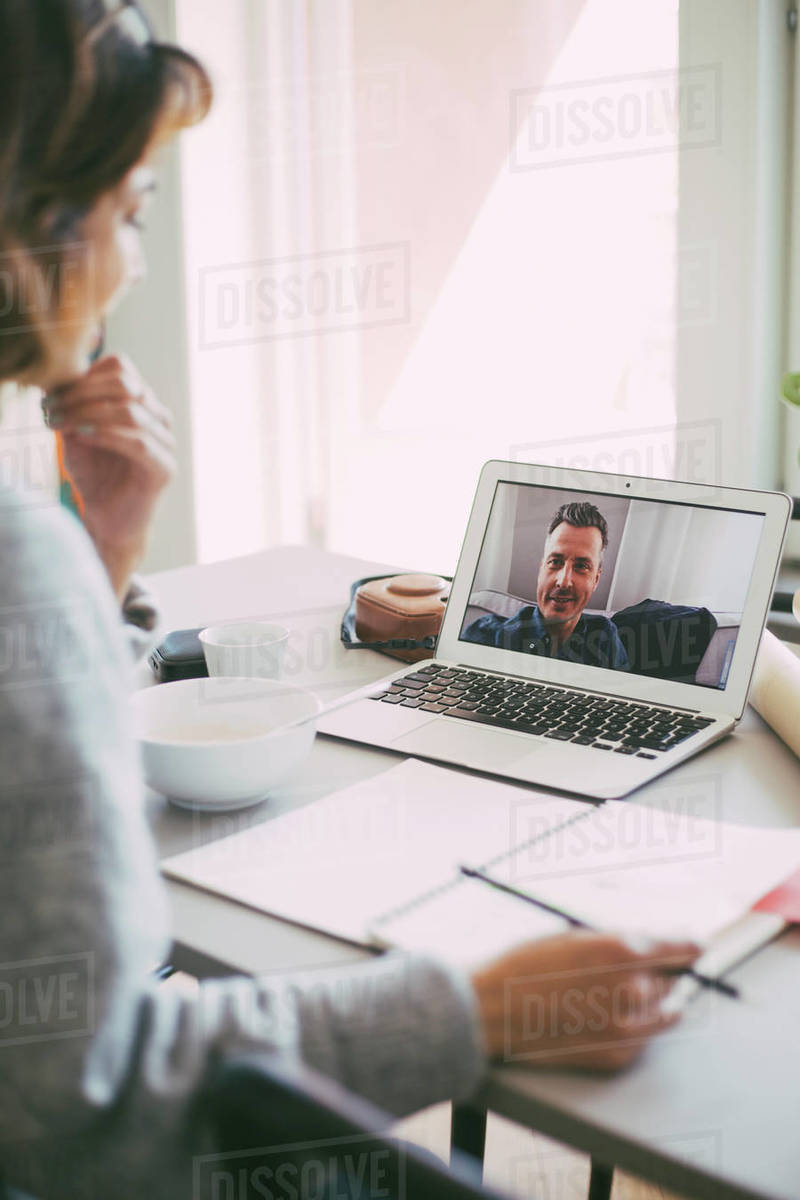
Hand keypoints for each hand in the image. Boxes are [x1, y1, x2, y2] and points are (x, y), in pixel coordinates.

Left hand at [43, 354, 175, 598]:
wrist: (107, 520)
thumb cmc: (94, 475)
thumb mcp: (76, 432)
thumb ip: (72, 406)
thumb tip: (53, 378)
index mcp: (142, 403)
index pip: (120, 367)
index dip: (85, 375)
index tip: (53, 394)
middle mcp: (159, 417)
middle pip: (125, 384)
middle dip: (81, 393)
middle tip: (50, 408)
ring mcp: (166, 442)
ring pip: (131, 411)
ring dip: (87, 414)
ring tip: (60, 424)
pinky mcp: (165, 468)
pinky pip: (140, 443)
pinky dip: (106, 435)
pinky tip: (81, 437)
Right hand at [471, 932, 699, 1069]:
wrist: (493, 1011)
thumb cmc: (526, 966)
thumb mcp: (575, 937)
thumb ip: (618, 943)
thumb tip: (652, 949)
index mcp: (623, 951)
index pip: (681, 949)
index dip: (691, 948)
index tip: (698, 949)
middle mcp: (633, 989)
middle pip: (672, 981)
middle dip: (657, 975)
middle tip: (627, 975)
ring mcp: (627, 1027)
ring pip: (663, 1012)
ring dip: (648, 1003)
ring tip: (608, 997)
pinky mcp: (618, 1055)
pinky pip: (643, 1039)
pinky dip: (632, 1029)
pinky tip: (597, 1019)